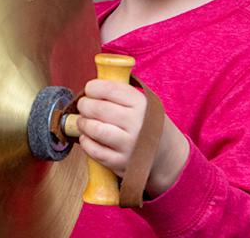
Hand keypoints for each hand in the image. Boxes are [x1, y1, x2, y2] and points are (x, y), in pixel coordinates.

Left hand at [76, 79, 189, 196]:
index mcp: (141, 104)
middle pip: (99, 109)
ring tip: (83, 121)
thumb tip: (90, 87)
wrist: (165, 154)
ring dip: (83, 123)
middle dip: (84, 105)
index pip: (109, 89)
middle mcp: (137, 124)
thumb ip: (118, 93)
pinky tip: (87, 137)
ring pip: (95, 129)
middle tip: (83, 106)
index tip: (89, 89)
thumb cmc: (145, 123)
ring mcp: (129, 145)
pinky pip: (95, 151)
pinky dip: (85, 142)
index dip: (92, 87)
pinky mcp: (121, 163)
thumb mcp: (141, 103)